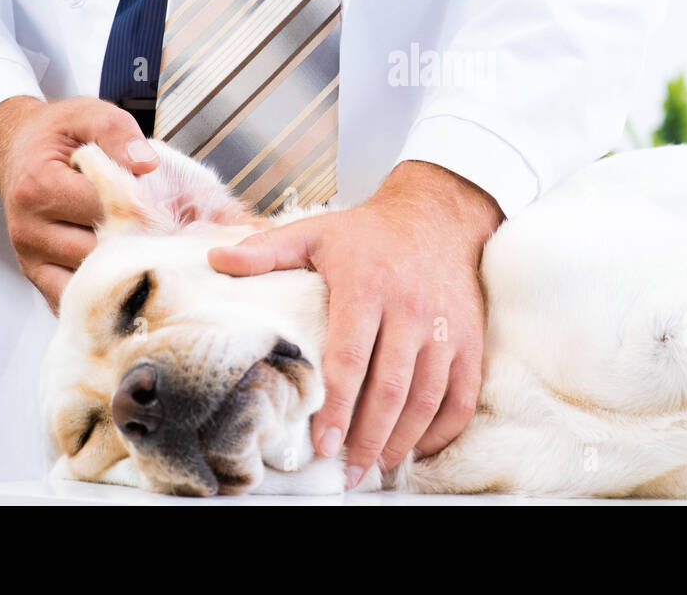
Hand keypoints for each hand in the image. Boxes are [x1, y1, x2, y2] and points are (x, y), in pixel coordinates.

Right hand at [0, 95, 158, 309]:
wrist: (15, 149)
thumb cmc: (57, 134)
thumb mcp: (88, 115)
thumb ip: (118, 133)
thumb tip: (146, 165)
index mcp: (40, 187)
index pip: (102, 209)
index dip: (142, 208)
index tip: (170, 205)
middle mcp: (29, 227)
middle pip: (98, 249)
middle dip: (139, 241)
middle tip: (173, 232)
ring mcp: (30, 256)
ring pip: (89, 278)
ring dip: (124, 268)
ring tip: (154, 248)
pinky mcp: (36, 274)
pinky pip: (71, 296)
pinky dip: (102, 289)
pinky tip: (127, 271)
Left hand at [208, 160, 502, 487]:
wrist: (437, 215)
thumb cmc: (368, 233)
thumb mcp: (315, 232)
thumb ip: (267, 251)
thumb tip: (216, 261)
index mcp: (367, 286)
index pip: (351, 356)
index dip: (337, 404)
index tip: (322, 442)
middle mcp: (411, 309)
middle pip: (391, 387)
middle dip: (368, 436)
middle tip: (346, 471)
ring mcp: (446, 327)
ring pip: (428, 397)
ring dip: (403, 440)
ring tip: (376, 466)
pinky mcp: (470, 339)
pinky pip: (462, 395)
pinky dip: (442, 429)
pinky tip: (417, 447)